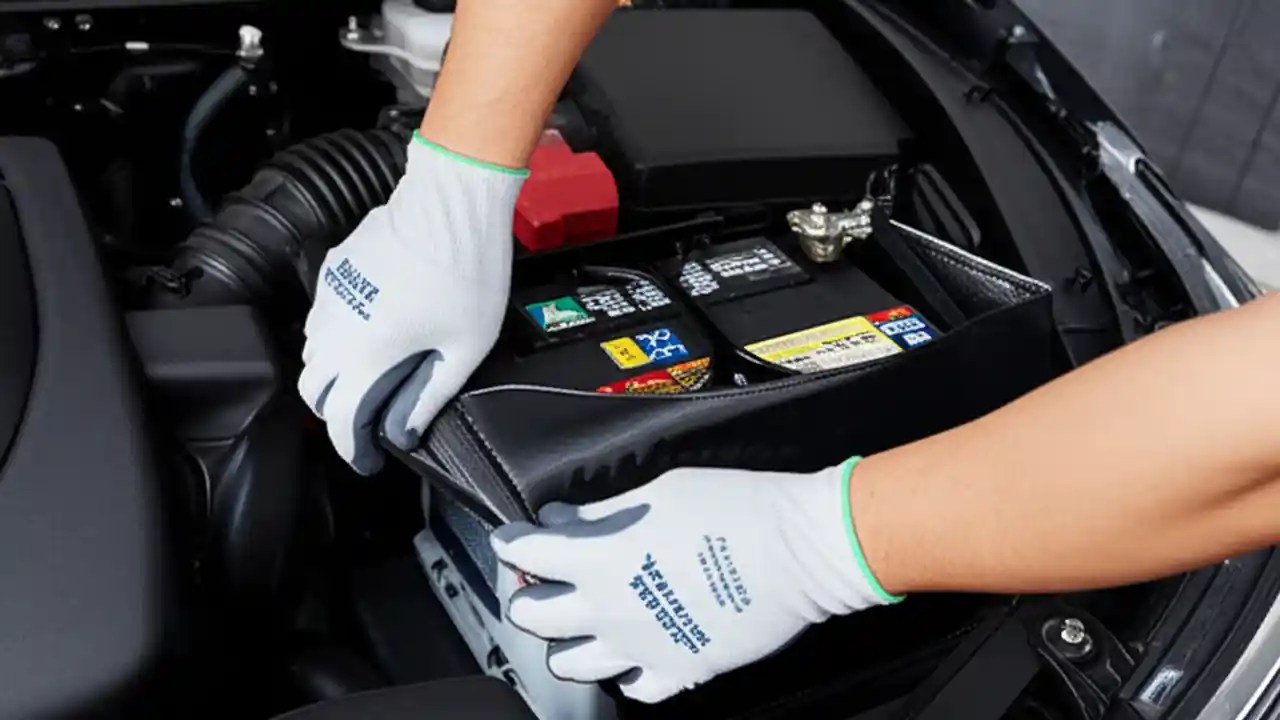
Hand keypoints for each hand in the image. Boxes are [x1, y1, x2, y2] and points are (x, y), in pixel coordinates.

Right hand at [298, 133, 526, 474]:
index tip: (368, 460)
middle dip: (335, 413)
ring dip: (332, 372)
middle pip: (313, 388)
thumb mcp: (464, 349)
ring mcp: (330, 293)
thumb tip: (406, 429)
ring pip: (312, 350)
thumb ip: (430, 395)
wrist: (452, 202)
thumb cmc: (466, 270)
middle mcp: (334, 326)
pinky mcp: (335, 267)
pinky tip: (374, 330)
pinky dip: (335, 335)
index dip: (352, 450)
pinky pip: (322, 315)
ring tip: (373, 377)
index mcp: (364, 354)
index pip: (340, 419)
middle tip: (368, 421)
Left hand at [490, 460, 902, 703]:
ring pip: (569, 663)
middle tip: (543, 577)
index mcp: (597, 557)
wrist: (799, 550)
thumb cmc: (735, 507)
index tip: (514, 534)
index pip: (526, 550)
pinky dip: (624, 674)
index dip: (512, 539)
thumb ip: (600, 511)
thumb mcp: (657, 491)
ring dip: (565, 640)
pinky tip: (631, 653)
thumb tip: (562, 517)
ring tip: (579, 621)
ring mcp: (640, 647)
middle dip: (527, 591)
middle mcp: (607, 609)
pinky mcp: (678, 671)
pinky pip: (633, 687)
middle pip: (532, 614)